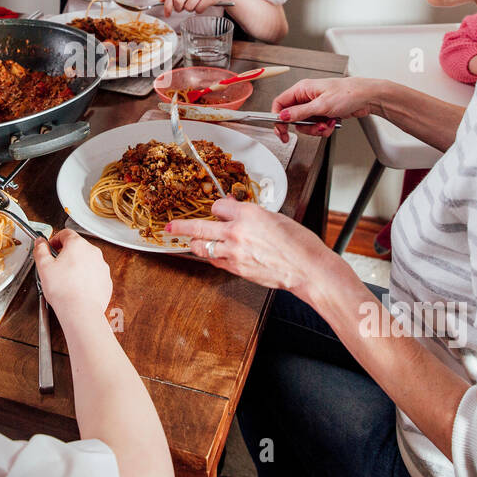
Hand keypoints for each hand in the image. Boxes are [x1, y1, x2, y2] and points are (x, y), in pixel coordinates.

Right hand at [33, 229, 111, 320]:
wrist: (80, 311)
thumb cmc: (63, 290)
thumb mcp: (43, 267)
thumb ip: (40, 250)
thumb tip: (40, 243)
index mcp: (77, 245)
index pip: (66, 233)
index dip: (55, 239)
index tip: (50, 248)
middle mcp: (93, 252)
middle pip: (77, 246)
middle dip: (65, 253)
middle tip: (55, 266)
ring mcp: (102, 266)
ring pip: (86, 261)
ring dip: (76, 266)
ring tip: (65, 280)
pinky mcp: (106, 280)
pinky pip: (94, 274)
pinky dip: (86, 278)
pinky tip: (76, 287)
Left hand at [161, 0, 230, 16]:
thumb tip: (161, 0)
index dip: (167, 6)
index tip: (167, 13)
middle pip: (178, 1)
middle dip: (179, 9)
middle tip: (182, 9)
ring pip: (188, 7)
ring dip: (190, 9)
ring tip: (196, 4)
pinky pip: (198, 9)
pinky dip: (199, 11)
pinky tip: (203, 5)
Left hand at [165, 198, 333, 292]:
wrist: (307, 268)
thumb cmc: (298, 242)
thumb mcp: (274, 217)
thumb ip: (250, 214)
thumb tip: (235, 211)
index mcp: (247, 213)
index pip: (217, 206)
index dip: (218, 209)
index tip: (218, 211)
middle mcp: (236, 231)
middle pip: (198, 227)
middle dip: (180, 227)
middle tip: (169, 227)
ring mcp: (233, 252)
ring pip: (200, 247)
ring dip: (194, 244)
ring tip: (190, 242)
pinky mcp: (236, 269)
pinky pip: (215, 261)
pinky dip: (212, 257)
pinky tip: (215, 255)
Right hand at [271, 76, 376, 141]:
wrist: (366, 98)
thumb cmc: (348, 93)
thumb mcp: (321, 105)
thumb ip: (299, 112)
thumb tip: (282, 116)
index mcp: (302, 89)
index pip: (280, 103)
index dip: (278, 117)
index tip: (281, 130)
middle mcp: (306, 97)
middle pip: (292, 118)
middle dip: (305, 127)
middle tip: (314, 128)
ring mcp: (315, 106)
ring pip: (305, 124)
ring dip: (316, 129)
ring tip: (327, 124)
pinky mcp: (322, 113)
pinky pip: (316, 126)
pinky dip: (324, 128)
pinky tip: (333, 122)